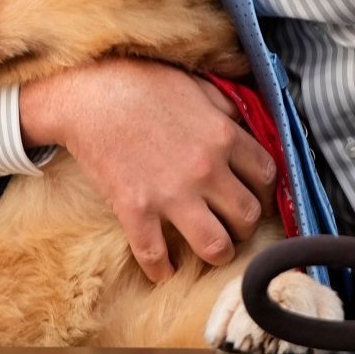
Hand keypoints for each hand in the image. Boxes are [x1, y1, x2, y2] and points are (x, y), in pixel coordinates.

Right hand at [20, 57, 277, 282]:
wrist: (87, 93)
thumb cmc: (140, 82)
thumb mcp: (194, 84)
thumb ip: (224, 106)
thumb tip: (243, 124)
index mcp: (223, 136)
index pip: (267, 177)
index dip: (265, 191)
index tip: (254, 195)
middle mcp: (206, 170)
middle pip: (248, 217)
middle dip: (245, 225)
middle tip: (233, 224)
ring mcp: (171, 194)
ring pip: (215, 246)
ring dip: (217, 252)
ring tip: (210, 248)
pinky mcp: (135, 210)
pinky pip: (156, 256)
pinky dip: (162, 270)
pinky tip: (164, 270)